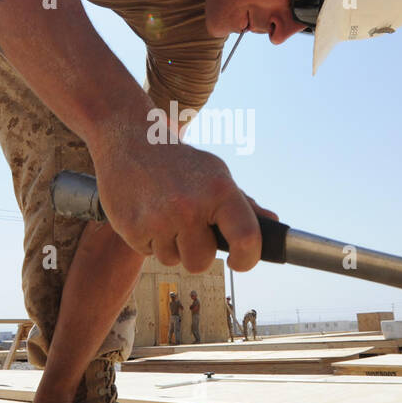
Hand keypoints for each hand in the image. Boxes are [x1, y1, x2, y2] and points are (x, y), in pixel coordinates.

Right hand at [90, 137, 272, 272]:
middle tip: (189, 228)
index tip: (239, 261)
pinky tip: (146, 212)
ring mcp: (159, 219)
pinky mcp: (132, 228)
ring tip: (164, 214)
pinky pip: (148, 253)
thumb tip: (273, 223)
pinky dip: (148, 239)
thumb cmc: (180, 162)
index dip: (247, 259)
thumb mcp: (215, 173)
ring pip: (173, 260)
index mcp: (219, 191)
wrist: (129, 140)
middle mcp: (190, 206)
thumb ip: (243, 204)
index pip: (246, 238)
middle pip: (202, 262)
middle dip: (197, 252)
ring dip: (170, 245)